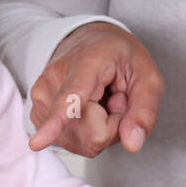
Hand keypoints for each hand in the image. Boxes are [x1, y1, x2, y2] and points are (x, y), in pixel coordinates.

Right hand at [28, 22, 163, 156]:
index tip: (37, 143)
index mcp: (86, 64)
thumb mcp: (148, 76)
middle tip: (114, 97)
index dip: (55, 122)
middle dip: (114, 124)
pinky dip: (88, 133)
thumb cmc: (120, 57)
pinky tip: (88, 109)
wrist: (89, 42)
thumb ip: (145, 110)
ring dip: (100, 129)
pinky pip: (74, 144)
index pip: (71, 98)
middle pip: (93, 134)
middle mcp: (54, 81)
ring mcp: (41, 100)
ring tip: (101, 100)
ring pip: (84, 142)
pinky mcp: (37, 116)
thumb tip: (132, 145)